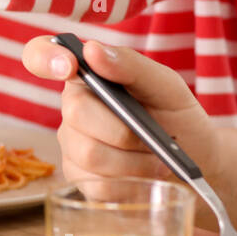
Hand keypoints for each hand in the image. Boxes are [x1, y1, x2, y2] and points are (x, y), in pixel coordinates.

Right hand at [21, 37, 221, 183]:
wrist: (196, 162)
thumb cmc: (177, 117)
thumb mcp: (166, 85)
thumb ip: (131, 65)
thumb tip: (92, 50)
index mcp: (86, 77)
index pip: (40, 56)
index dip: (44, 58)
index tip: (70, 66)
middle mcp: (71, 109)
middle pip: (77, 114)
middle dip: (125, 130)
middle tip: (153, 136)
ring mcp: (72, 146)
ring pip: (90, 155)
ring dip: (135, 161)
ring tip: (157, 160)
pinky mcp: (80, 180)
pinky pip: (98, 185)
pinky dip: (132, 184)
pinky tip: (146, 178)